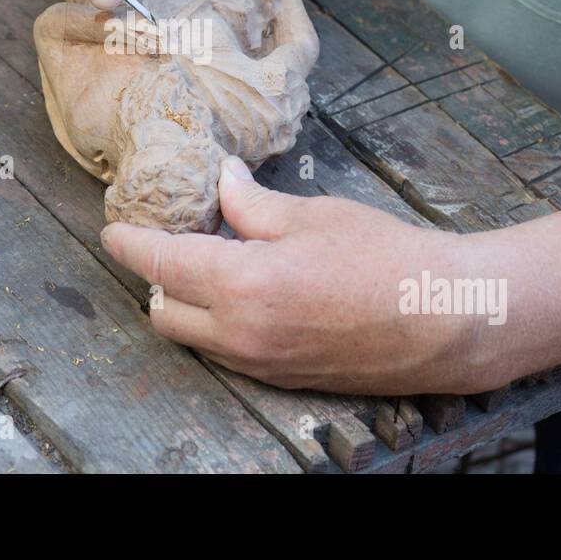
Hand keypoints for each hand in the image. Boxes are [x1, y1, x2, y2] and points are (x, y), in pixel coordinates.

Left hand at [102, 157, 499, 393]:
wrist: (447, 319)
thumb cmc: (387, 259)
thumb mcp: (313, 216)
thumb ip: (252, 204)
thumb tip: (221, 181)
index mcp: (243, 284)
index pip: (160, 263)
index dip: (129, 242)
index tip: (113, 228)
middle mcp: (242, 333)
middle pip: (163, 311)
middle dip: (157, 277)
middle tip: (176, 240)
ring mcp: (261, 363)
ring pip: (193, 337)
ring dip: (189, 303)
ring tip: (215, 263)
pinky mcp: (283, 379)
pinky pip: (227, 353)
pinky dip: (219, 324)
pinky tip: (248, 292)